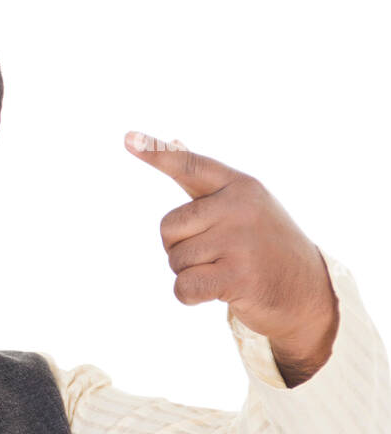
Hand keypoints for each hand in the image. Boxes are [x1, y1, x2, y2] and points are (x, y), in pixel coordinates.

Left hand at [124, 130, 337, 385]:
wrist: (307, 291)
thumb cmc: (263, 245)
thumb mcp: (241, 206)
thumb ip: (203, 181)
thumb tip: (174, 142)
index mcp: (240, 186)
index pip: (190, 166)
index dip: (156, 153)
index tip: (127, 138)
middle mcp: (240, 207)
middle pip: (168, 228)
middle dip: (181, 248)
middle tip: (217, 254)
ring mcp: (240, 241)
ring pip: (174, 259)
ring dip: (191, 273)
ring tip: (225, 270)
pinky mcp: (238, 276)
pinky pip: (183, 287)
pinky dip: (191, 295)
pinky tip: (219, 292)